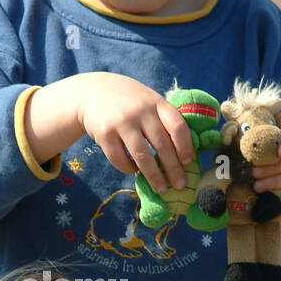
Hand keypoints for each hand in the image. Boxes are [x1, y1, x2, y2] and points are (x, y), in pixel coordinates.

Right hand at [73, 73, 194, 195]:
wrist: (93, 91)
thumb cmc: (129, 101)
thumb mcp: (149, 101)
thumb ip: (163, 119)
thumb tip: (182, 154)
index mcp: (156, 102)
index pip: (178, 126)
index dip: (185, 147)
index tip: (187, 162)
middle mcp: (140, 111)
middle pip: (162, 145)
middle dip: (173, 169)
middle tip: (179, 185)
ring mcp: (121, 122)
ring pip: (143, 156)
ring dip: (154, 176)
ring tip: (161, 188)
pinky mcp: (104, 134)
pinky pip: (120, 159)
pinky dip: (129, 169)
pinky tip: (134, 169)